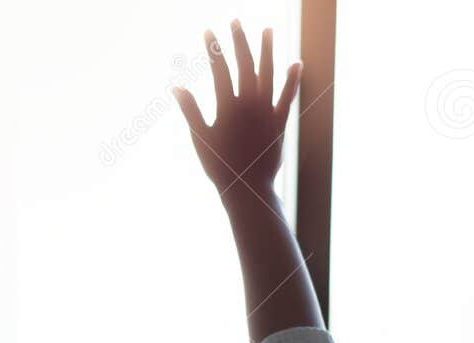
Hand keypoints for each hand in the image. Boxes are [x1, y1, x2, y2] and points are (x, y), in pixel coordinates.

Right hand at [173, 22, 302, 200]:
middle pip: (246, 63)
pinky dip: (293, 79)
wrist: (248, 189)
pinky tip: (296, 62)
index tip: (208, 32)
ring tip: (268, 31)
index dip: (213, 49)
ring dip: (268, 50)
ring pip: (269, 73)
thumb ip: (190, 111)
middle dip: (240, 40)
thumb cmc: (220, 167)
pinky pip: (288, 96)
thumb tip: (176, 88)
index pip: (220, 69)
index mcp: (227, 106)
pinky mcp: (280, 122)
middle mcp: (249, 103)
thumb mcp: (200, 139)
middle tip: (236, 21)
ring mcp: (267, 111)